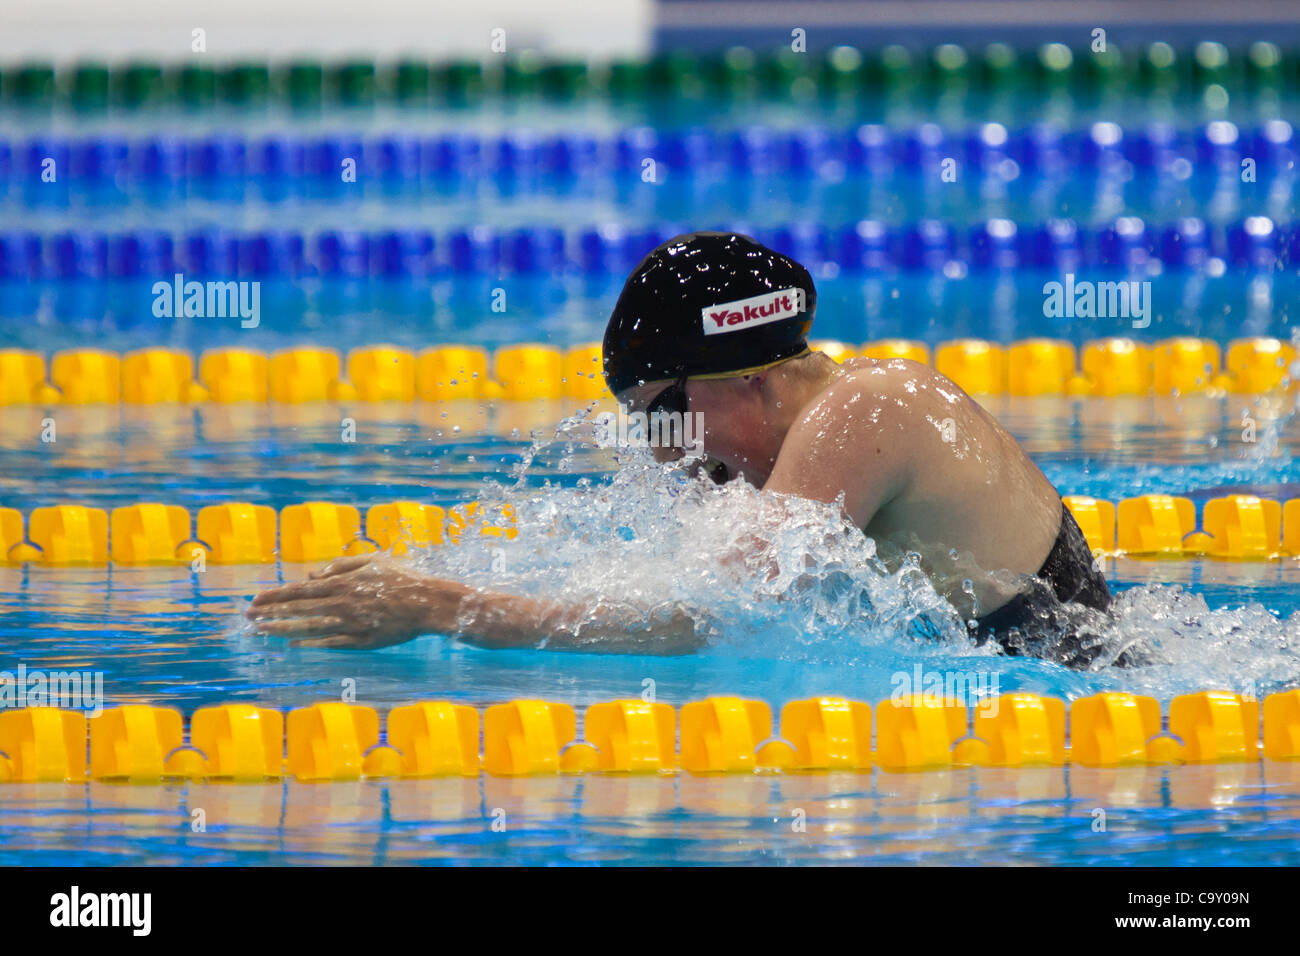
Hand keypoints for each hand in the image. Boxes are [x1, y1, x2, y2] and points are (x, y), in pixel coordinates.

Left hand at [246, 554, 469, 648]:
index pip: (299, 590)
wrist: (428, 602)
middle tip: (248, 617)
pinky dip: (310, 644)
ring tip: (262, 632)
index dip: (275, 595)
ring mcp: (350, 623)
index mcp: (342, 583)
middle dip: (270, 612)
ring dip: (283, 629)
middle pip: (298, 609)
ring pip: (308, 627)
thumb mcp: (373, 561)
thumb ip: (342, 565)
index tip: (255, 600)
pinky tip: (294, 646)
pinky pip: (330, 643)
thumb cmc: (403, 578)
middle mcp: (341, 603)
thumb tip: (314, 575)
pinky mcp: (361, 640)